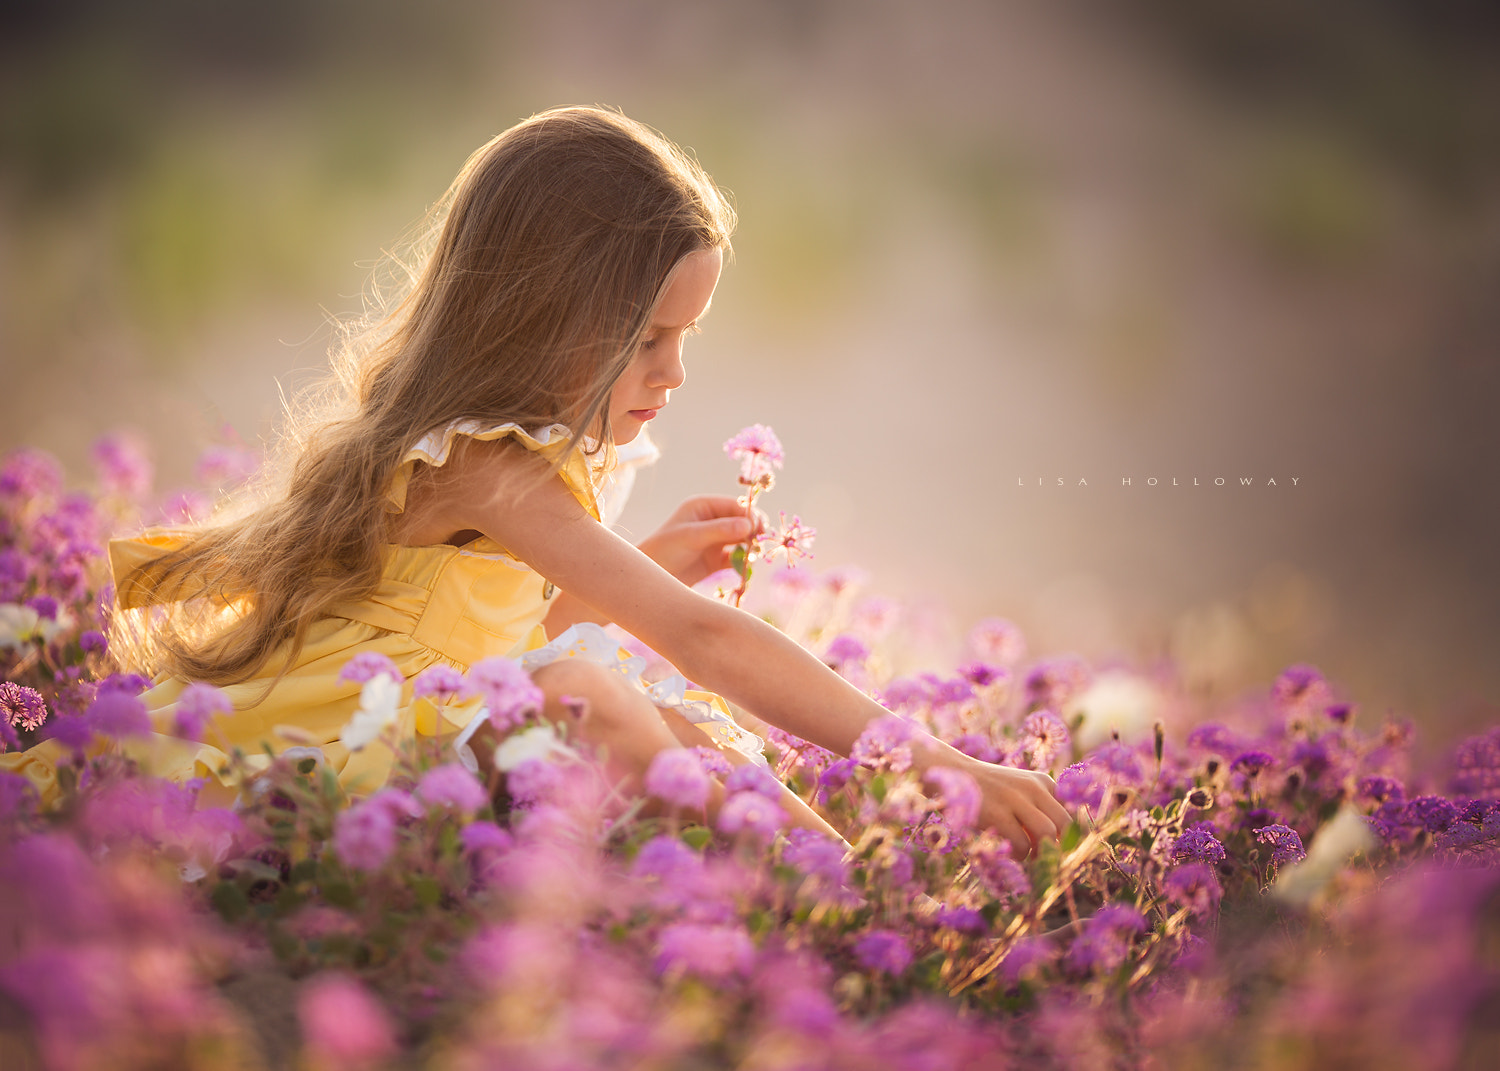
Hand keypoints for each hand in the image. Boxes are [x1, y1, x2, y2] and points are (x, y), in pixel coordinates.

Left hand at [636, 494, 764, 587]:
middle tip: (759, 543)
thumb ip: (720, 530)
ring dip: (751, 547)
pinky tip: (745, 567)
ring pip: (742, 540)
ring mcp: (716, 541)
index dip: (750, 515)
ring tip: (754, 556)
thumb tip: (749, 524)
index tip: (758, 529)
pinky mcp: (717, 561)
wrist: (649, 580)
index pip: (735, 506)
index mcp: (704, 506)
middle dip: (753, 531)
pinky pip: (737, 558)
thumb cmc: (664, 550)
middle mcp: (712, 521)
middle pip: (742, 521)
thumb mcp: (691, 537)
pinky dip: (744, 562)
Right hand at [916, 740, 1072, 859]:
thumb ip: (1040, 808)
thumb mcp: (1019, 789)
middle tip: (1047, 857)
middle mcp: (1033, 787)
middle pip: (1065, 824)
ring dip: (1040, 852)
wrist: (952, 773)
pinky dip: (1018, 855)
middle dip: (1060, 846)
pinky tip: (1009, 852)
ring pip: (1047, 834)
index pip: (1071, 812)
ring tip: (1026, 855)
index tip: (1061, 850)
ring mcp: (1014, 799)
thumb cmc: (989, 790)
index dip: (1070, 836)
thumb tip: (1060, 846)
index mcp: (1042, 781)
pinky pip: (1021, 844)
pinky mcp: (997, 813)